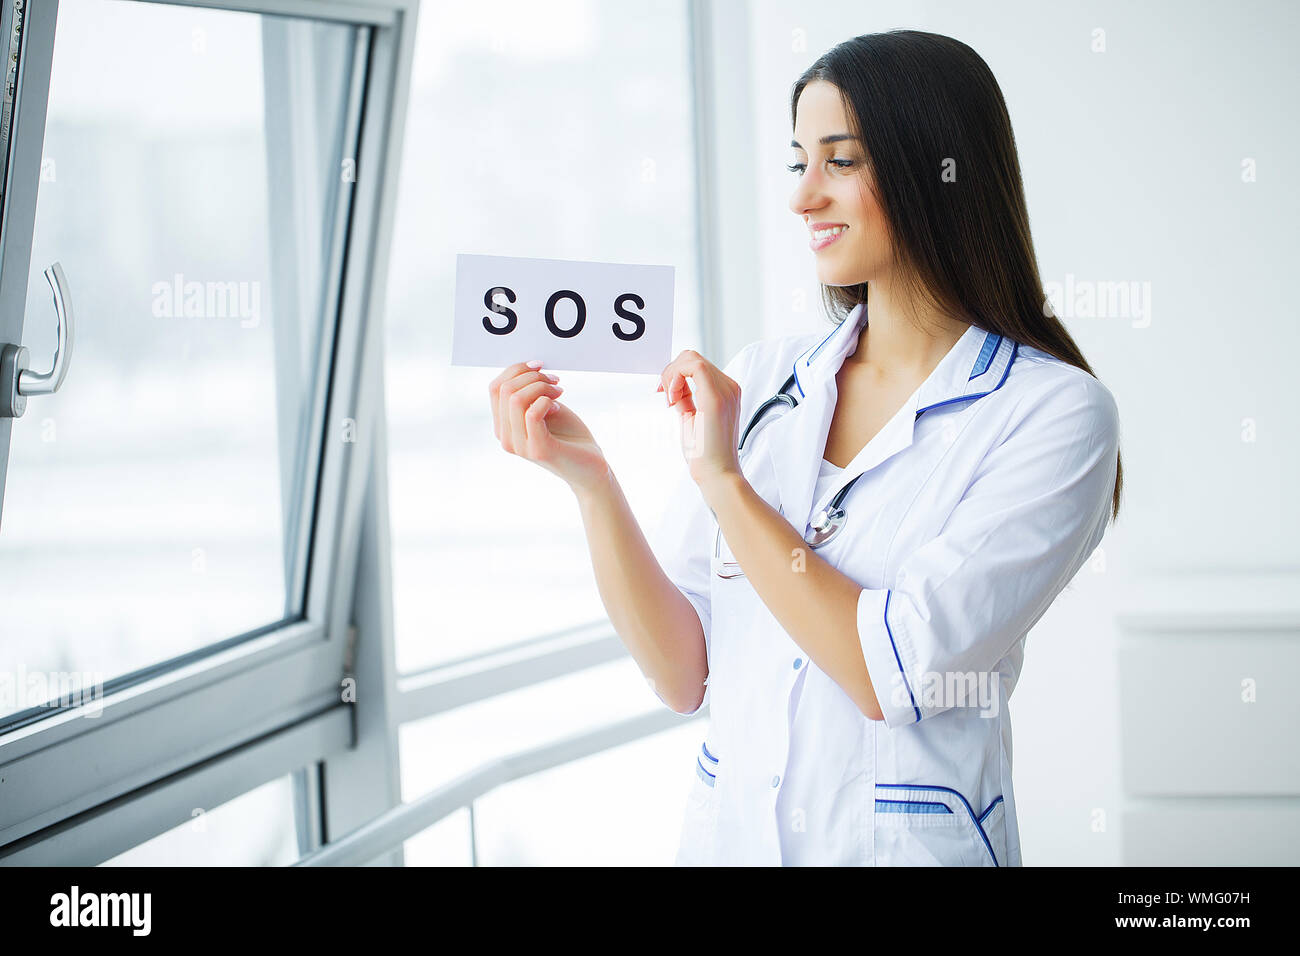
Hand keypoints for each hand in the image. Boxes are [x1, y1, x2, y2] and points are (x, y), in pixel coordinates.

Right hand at [489, 361, 609, 494]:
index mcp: (503, 426)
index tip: (539, 365)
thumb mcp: (546, 408)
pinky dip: (547, 401)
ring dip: (541, 387)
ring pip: (515, 399)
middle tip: (555, 381)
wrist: (590, 467)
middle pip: (504, 390)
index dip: (516, 369)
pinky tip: (558, 407)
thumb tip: (526, 370)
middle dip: (532, 376)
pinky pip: (532, 414)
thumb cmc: (569, 437)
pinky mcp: (538, 451)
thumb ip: (530, 394)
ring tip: (558, 392)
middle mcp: (506, 438)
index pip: (495, 388)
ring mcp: (520, 446)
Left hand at [658, 349, 741, 487]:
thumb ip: (686, 398)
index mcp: (726, 392)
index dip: (675, 373)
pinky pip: (693, 366)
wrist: (717, 474)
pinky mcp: (716, 397)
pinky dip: (675, 378)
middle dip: (671, 373)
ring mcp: (725, 390)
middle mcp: (729, 387)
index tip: (664, 394)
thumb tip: (674, 386)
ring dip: (672, 376)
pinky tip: (673, 399)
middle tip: (665, 396)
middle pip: (692, 358)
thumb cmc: (705, 453)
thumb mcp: (691, 417)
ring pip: (691, 358)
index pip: (697, 365)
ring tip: (671, 401)